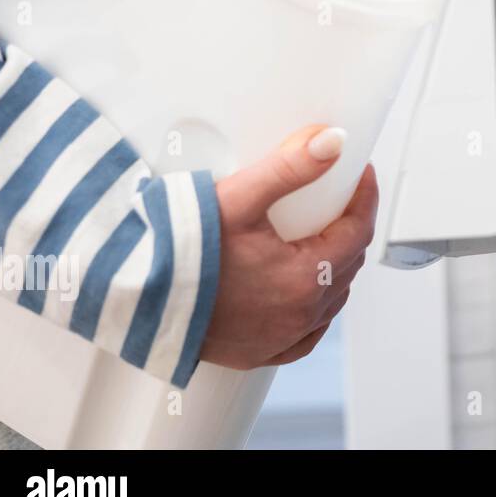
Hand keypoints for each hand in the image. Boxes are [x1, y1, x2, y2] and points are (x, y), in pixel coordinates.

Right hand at [201, 126, 377, 369]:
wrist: (131, 297)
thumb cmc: (178, 252)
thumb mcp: (240, 198)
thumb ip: (291, 167)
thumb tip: (332, 143)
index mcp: (304, 278)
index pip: (358, 231)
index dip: (364, 197)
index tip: (360, 174)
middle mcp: (298, 315)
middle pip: (347, 264)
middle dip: (350, 226)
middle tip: (340, 198)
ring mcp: (279, 338)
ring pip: (330, 299)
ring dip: (334, 266)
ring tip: (321, 235)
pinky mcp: (256, 353)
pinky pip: (305, 335)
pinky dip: (314, 310)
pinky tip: (305, 293)